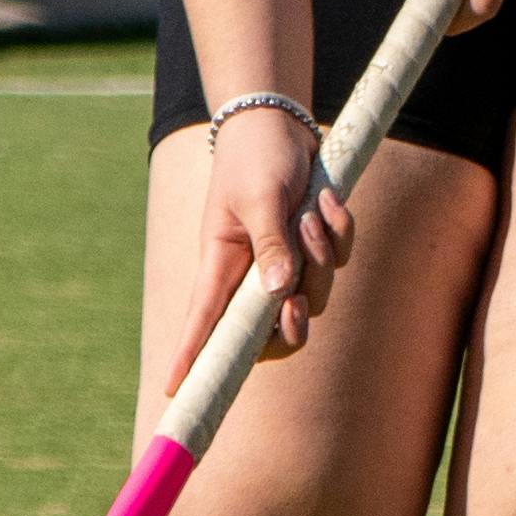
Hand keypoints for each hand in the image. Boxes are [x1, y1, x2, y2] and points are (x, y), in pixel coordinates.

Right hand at [192, 98, 351, 362]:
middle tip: (299, 305)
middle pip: (272, 333)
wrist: (279, 122)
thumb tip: (279, 294)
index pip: (202, 323)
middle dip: (292, 325)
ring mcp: (283, 262)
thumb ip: (271, 244)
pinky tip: (328, 200)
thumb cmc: (255, 156)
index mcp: (221, 265)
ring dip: (322, 257)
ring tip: (312, 212)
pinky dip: (339, 233)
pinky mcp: (311, 247)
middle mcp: (250, 274)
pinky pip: (337, 262)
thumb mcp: (260, 196)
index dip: (191, 360)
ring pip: (313, 296)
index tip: (176, 393)